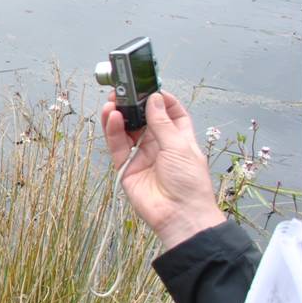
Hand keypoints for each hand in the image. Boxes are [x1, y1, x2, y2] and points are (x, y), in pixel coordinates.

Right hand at [102, 91, 224, 250]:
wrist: (179, 215)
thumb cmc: (189, 183)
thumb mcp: (179, 147)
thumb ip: (162, 123)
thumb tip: (153, 99)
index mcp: (179, 140)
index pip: (171, 114)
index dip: (161, 100)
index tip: (150, 87)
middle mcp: (159, 146)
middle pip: (144, 119)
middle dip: (133, 105)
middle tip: (122, 90)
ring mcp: (141, 156)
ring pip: (126, 130)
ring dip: (119, 115)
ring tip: (112, 101)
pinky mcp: (126, 167)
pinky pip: (117, 145)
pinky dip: (113, 130)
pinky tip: (112, 117)